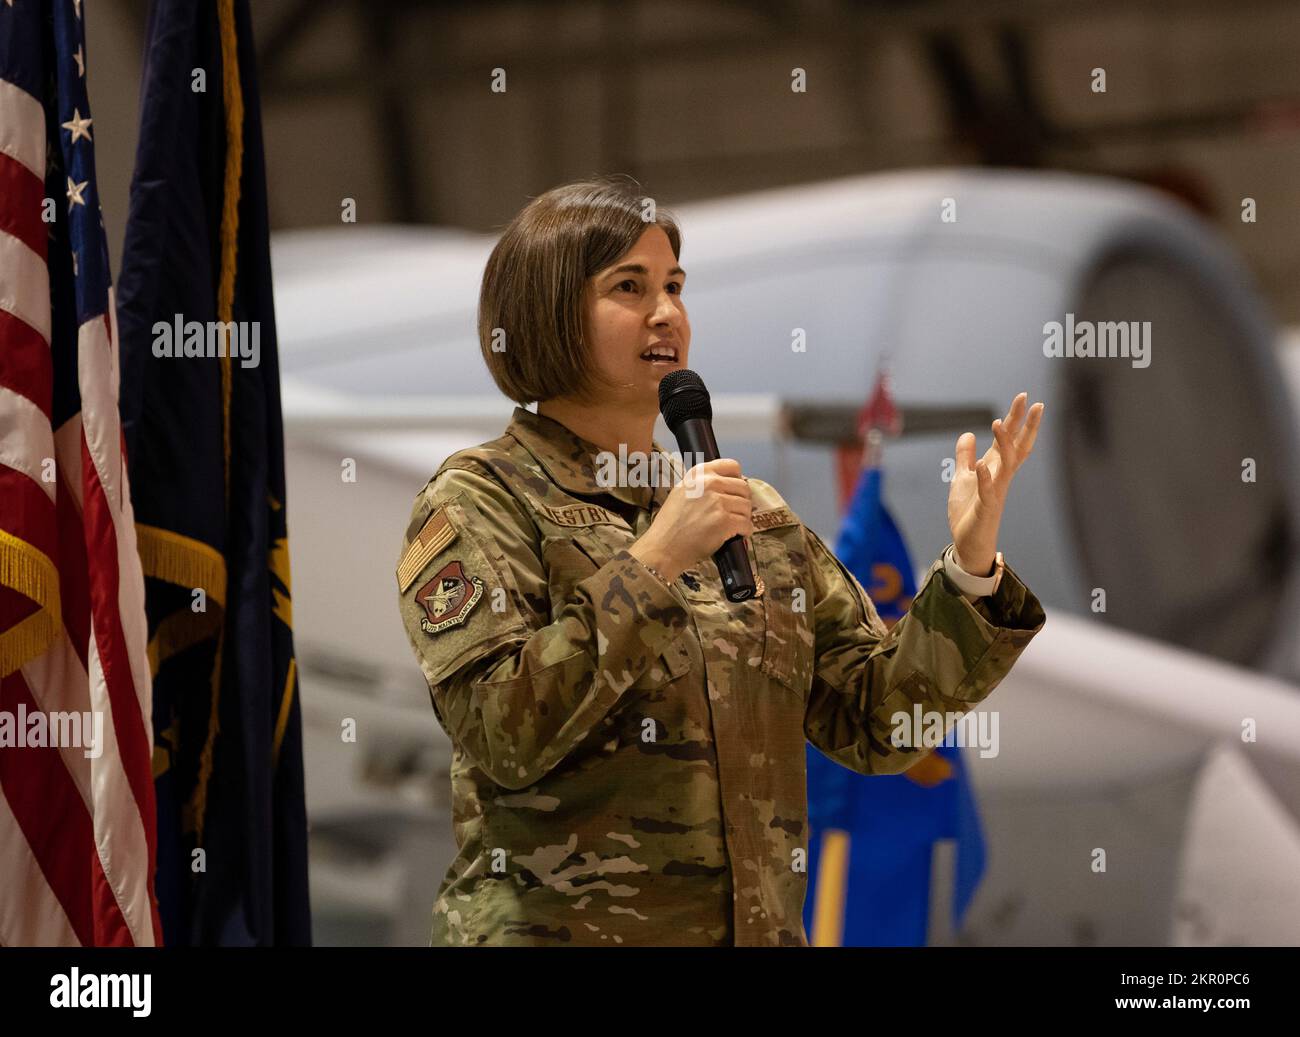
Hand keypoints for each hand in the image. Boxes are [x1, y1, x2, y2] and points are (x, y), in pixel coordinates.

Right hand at [629, 458, 752, 581]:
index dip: (738, 479)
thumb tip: (726, 485)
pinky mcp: (724, 520)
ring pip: (747, 506)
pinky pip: (746, 524)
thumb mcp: (681, 492)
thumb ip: (701, 484)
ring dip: (743, 518)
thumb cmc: (670, 525)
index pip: (731, 466)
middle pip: (743, 487)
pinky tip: (736, 535)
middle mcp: (709, 483)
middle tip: (734, 514)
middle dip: (742, 502)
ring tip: (733, 527)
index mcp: (698, 474)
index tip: (735, 491)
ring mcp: (717, 501)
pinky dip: (744, 531)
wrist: (663, 547)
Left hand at [947, 392, 1043, 575]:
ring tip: (998, 423)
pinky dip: (985, 477)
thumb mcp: (962, 478)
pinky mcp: (986, 508)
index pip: (1008, 439)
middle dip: (1024, 426)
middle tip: (1033, 403)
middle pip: (1016, 447)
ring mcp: (995, 492)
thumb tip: (968, 434)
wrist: (968, 543)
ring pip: (1005, 465)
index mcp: (994, 468)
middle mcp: (1000, 477)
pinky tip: (982, 465)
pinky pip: (987, 491)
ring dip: (1003, 444)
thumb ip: (965, 457)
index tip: (1024, 397)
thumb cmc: (969, 511)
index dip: (1015, 419)